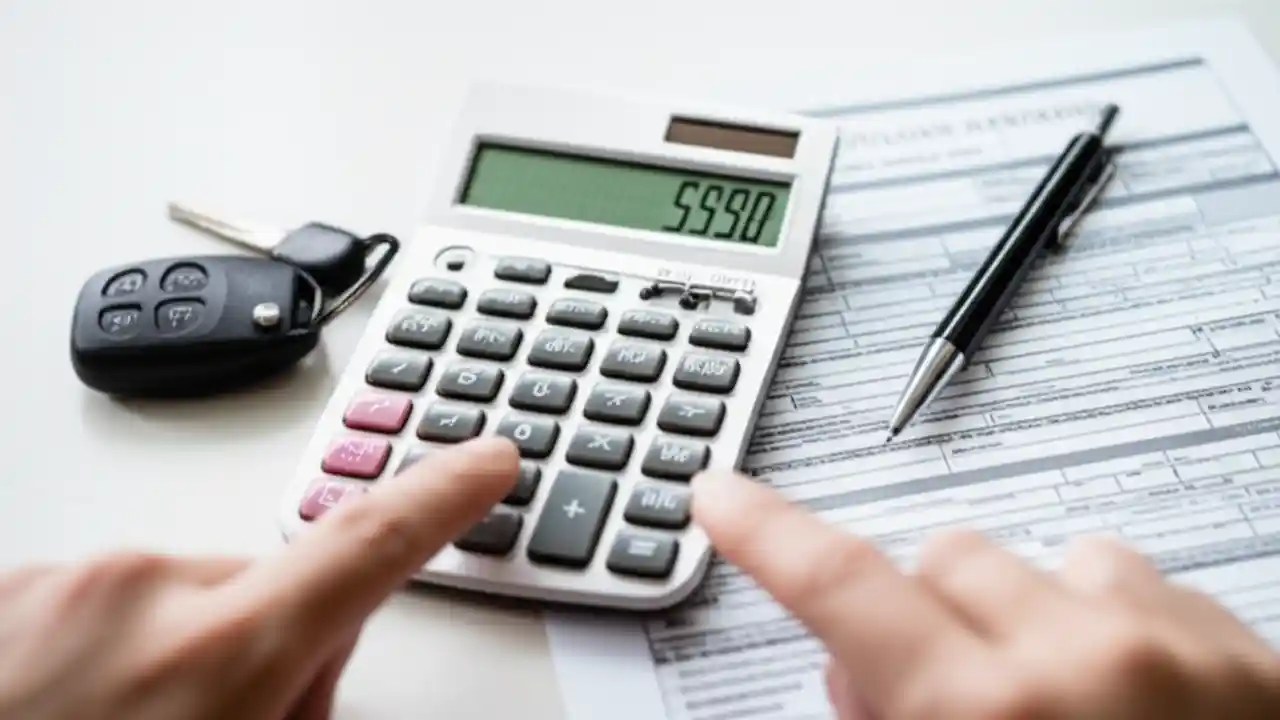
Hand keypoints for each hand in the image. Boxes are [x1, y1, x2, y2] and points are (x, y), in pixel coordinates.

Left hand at [0, 438, 517, 719]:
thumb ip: (302, 703)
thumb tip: (317, 647)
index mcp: (220, 652)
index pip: (369, 545)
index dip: (444, 497)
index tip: (489, 459)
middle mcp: (139, 591)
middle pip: (268, 589)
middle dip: (270, 649)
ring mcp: (56, 584)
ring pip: (178, 598)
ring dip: (178, 658)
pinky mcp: (5, 588)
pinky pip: (99, 604)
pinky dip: (107, 654)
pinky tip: (72, 718)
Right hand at [693, 472, 1279, 719]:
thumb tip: (854, 672)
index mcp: (991, 718)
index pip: (840, 587)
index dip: (766, 534)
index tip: (725, 498)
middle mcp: (1087, 660)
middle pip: (946, 558)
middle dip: (927, 614)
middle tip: (948, 696)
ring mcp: (1176, 645)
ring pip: (1049, 561)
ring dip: (1029, 616)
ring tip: (1057, 704)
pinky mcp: (1242, 645)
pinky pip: (1138, 583)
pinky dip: (1110, 625)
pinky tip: (1127, 699)